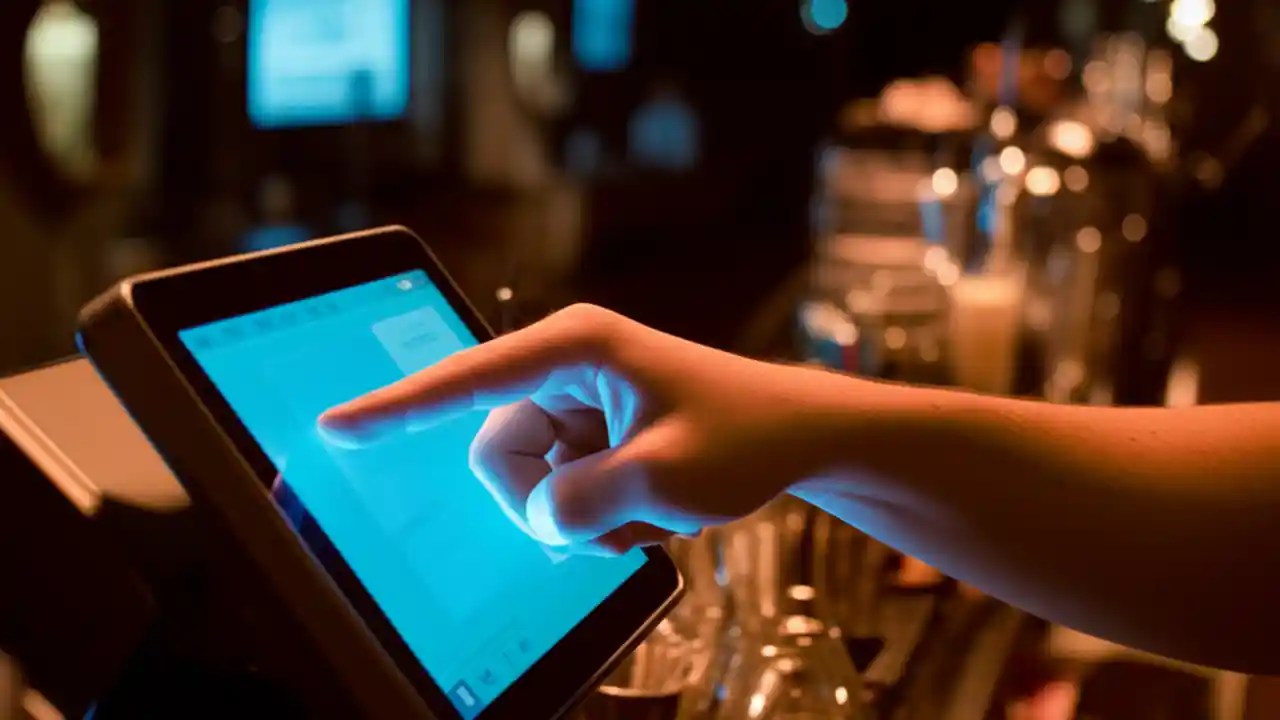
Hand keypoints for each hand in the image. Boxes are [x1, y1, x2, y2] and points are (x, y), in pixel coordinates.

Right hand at [319, 304, 850, 554]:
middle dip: (543, 504)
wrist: (795, 436)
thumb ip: (582, 504)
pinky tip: (645, 506)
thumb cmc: (744, 435)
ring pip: (525, 481)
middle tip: (608, 522)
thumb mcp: (665, 481)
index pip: (466, 378)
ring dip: (577, 516)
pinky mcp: (586, 431)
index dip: (397, 406)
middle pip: (495, 453)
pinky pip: (554, 489)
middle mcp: (564, 365)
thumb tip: (536, 518)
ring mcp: (574, 401)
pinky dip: (594, 515)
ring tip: (643, 511)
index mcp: (576, 346)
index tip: (336, 426)